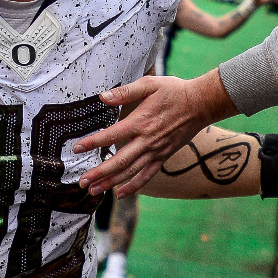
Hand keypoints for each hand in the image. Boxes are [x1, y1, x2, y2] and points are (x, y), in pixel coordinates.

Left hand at [76, 70, 239, 196]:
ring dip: (111, 183)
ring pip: (130, 172)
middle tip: (81, 182)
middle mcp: (147, 141)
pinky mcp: (163, 157)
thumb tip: (102, 97)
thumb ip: (125, 91)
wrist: (201, 104)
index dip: (92, 143)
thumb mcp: (149, 84)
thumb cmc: (174, 91)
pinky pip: (147, 175)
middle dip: (98, 173)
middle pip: (119, 161)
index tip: (76, 148)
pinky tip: (120, 194)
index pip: (111, 136)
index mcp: (140, 122)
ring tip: (94, 191)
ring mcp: (156, 151)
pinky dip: (134, 186)